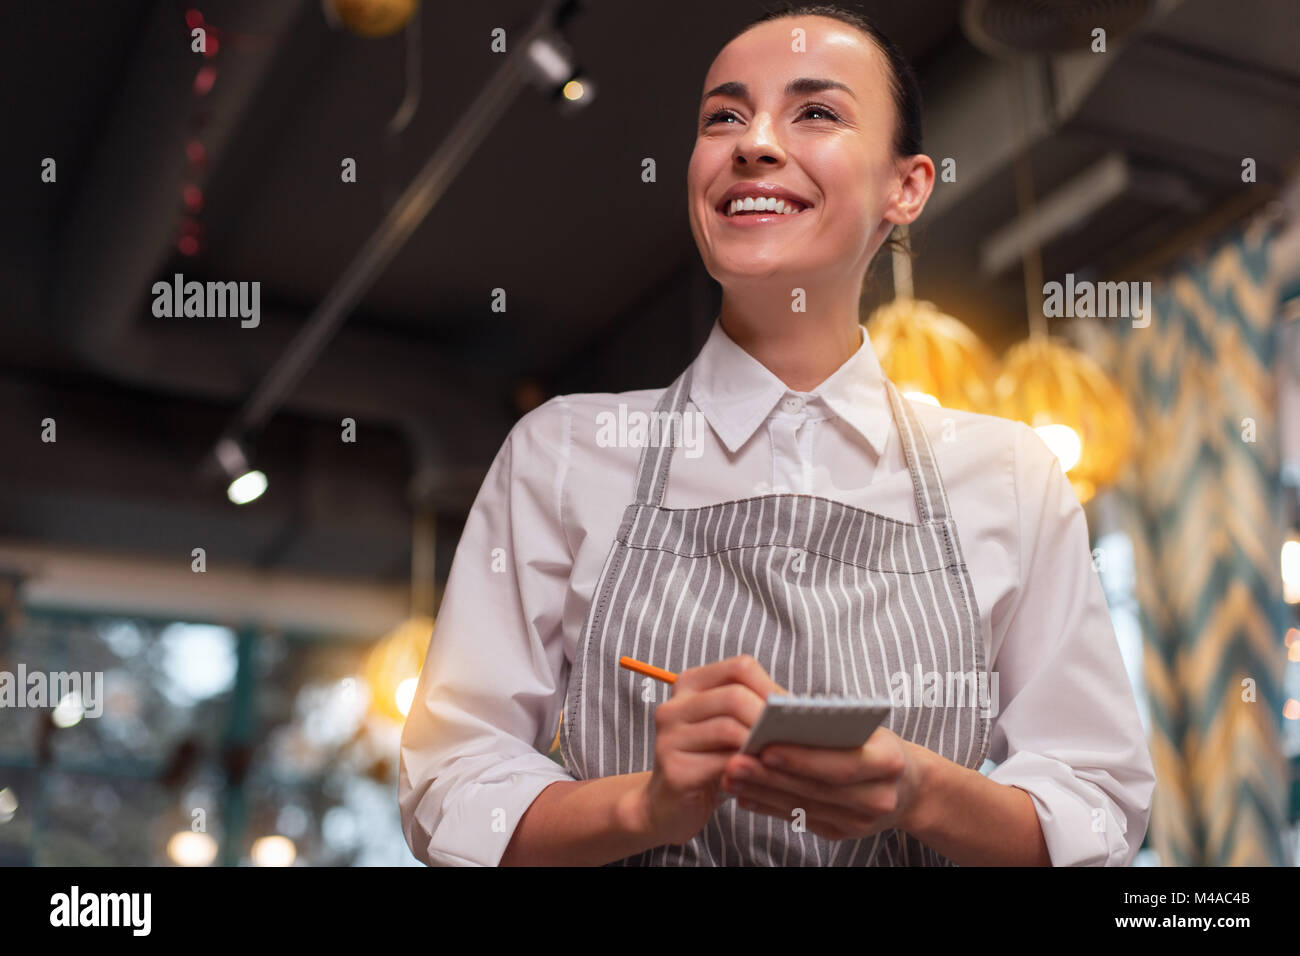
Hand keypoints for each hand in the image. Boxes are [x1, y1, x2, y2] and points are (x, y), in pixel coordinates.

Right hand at [637, 655, 784, 845]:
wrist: (669, 805)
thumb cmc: (709, 762)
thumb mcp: (729, 728)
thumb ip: (752, 710)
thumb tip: (797, 708)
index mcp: (690, 684)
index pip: (739, 667)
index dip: (771, 686)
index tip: (790, 710)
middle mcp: (674, 706)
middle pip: (734, 696)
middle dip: (768, 717)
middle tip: (789, 736)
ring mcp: (669, 738)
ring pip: (729, 729)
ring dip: (760, 744)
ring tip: (777, 755)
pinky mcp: (674, 770)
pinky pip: (722, 764)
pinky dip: (748, 768)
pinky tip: (760, 775)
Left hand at [720, 726, 930, 840]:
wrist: (909, 787)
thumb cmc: (876, 744)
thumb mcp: (865, 729)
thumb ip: (829, 726)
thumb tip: (774, 714)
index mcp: (888, 762)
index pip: (841, 763)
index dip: (802, 758)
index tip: (765, 746)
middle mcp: (879, 798)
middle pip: (818, 789)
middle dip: (772, 777)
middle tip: (734, 763)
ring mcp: (861, 822)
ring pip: (806, 807)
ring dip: (764, 793)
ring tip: (730, 776)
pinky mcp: (844, 834)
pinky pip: (802, 819)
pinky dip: (771, 806)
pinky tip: (744, 795)